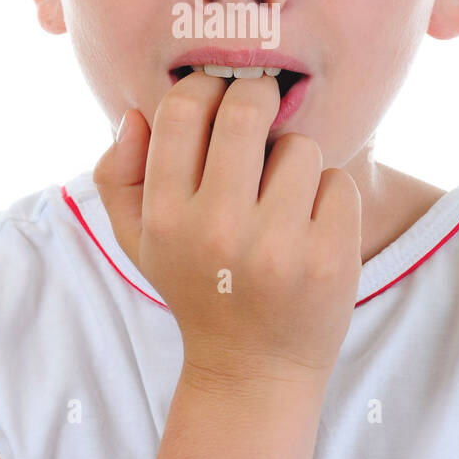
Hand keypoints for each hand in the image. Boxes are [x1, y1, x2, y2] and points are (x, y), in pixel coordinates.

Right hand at [93, 72, 362, 385]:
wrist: (252, 372)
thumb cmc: (196, 288)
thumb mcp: (139, 240)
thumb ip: (119, 174)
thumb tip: (136, 113)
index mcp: (167, 217)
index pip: (183, 110)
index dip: (205, 86)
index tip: (218, 93)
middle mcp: (218, 229)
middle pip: (247, 110)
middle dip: (259, 97)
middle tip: (262, 108)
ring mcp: (277, 246)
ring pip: (300, 146)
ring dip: (295, 159)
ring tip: (282, 196)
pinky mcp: (328, 258)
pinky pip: (338, 182)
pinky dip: (329, 196)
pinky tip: (311, 227)